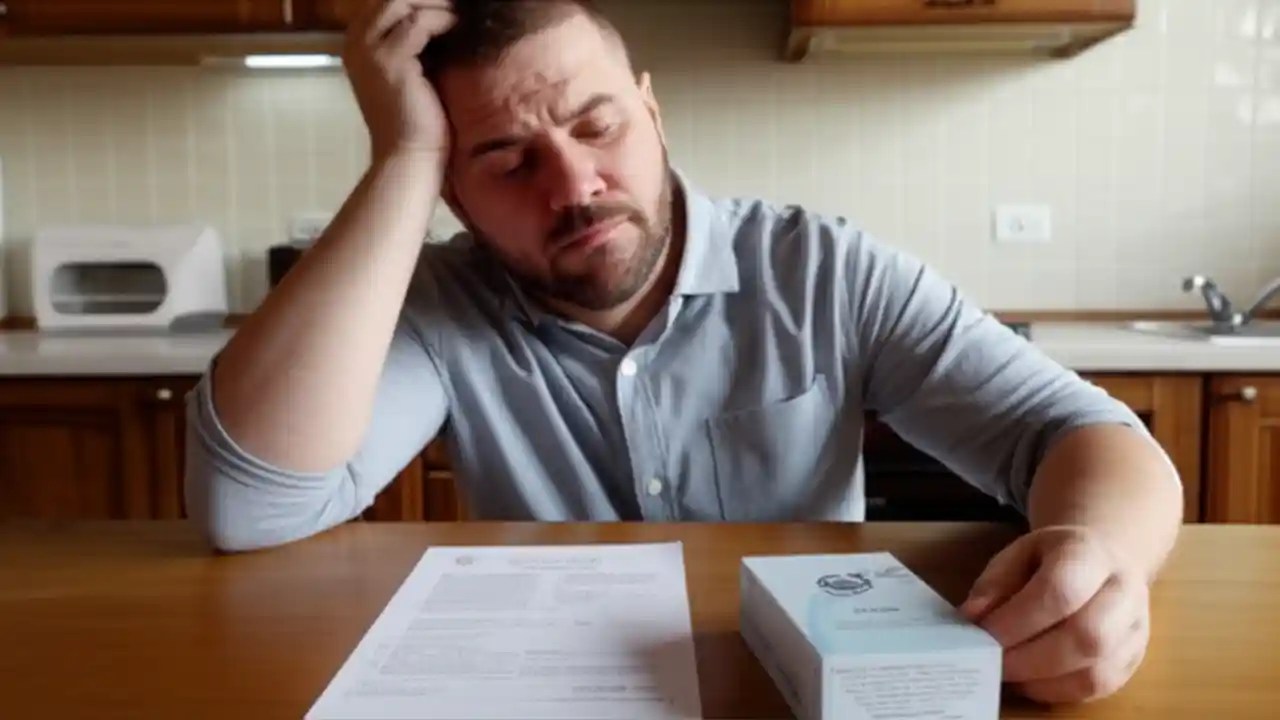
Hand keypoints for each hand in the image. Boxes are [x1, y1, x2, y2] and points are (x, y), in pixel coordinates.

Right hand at [343, 0, 456, 163]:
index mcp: (357, 46)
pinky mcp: (390, 61)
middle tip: (454, 4)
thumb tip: (441, 14)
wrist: (410, 156)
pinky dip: (442, 20)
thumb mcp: (412, 72)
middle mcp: (355, 44)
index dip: (415, 0)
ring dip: (435, 4)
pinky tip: (458, 27)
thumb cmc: (417, 121)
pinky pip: (418, 23)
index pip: (384, 3)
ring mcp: (369, 51)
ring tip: (459, 12)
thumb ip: (416, 44)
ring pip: (400, 2)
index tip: (445, 5)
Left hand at [959, 526, 1150, 703]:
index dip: (1018, 620)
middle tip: (992, 662)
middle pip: (1086, 636)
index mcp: (1088, 555)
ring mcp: (1135, 630)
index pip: (1060, 592)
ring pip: (1096, 672)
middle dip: (1030, 659)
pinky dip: (1058, 691)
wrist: (1107, 560)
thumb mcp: (1019, 553)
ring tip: (1008, 672)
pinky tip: (1031, 680)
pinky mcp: (1134, 660)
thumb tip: (972, 618)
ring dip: (1042, 680)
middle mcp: (1123, 593)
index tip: (984, 635)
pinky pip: (1098, 688)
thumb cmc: (1054, 558)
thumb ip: (995, 583)